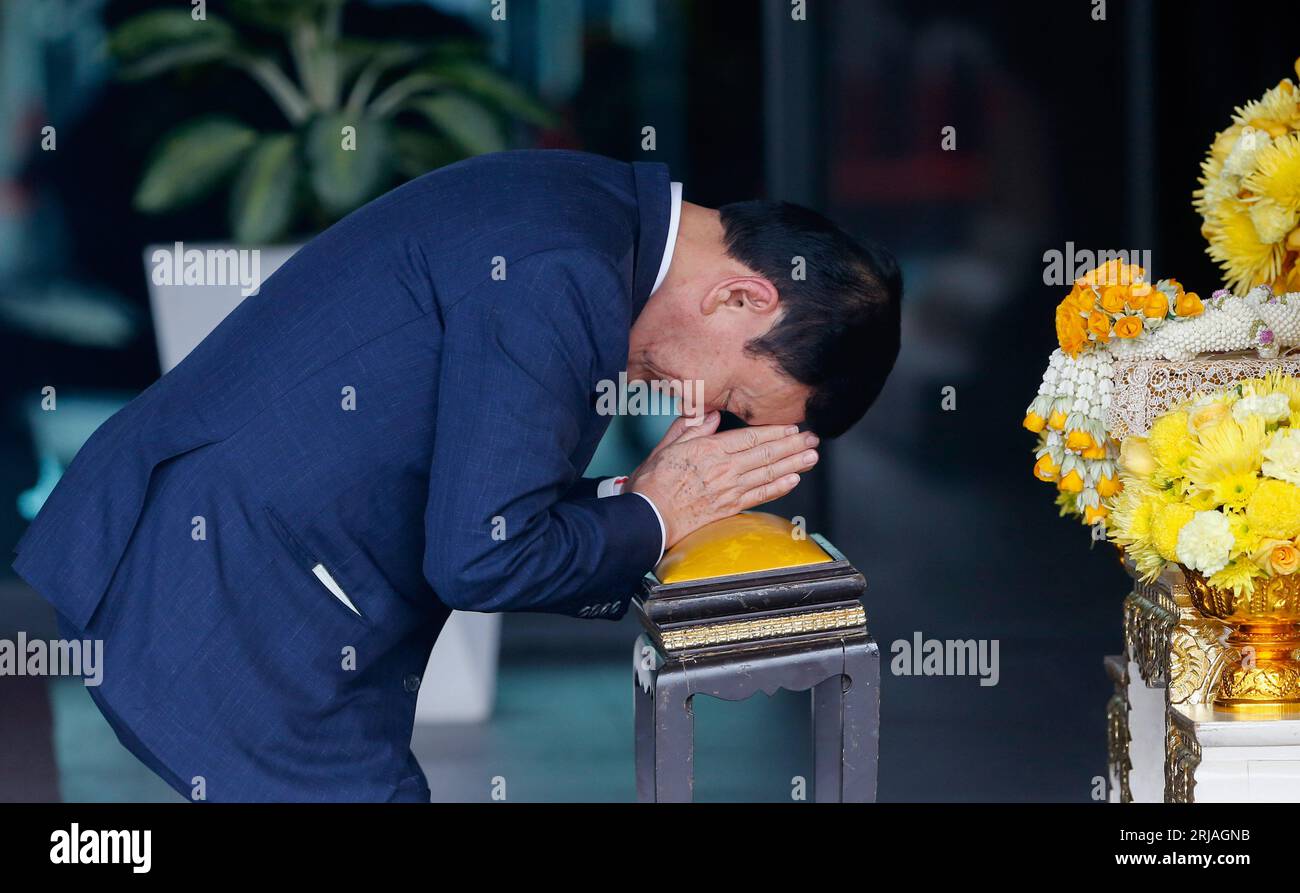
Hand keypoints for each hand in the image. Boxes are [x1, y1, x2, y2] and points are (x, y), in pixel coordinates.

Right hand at [627, 411, 818, 547]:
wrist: (649, 517)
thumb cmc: (652, 484)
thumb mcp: (665, 447)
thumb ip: (689, 428)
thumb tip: (709, 414)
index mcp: (709, 449)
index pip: (751, 437)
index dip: (775, 432)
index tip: (792, 427)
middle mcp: (724, 469)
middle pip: (766, 454)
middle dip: (793, 445)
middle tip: (812, 439)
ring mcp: (729, 490)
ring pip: (769, 474)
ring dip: (794, 464)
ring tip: (811, 456)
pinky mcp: (729, 508)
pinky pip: (760, 496)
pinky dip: (779, 488)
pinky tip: (794, 480)